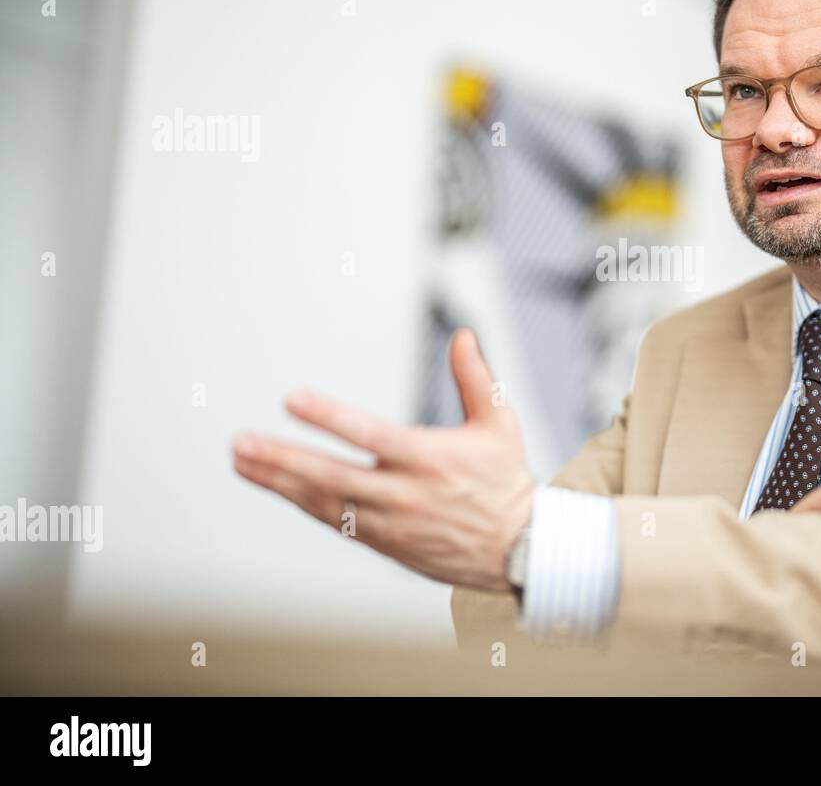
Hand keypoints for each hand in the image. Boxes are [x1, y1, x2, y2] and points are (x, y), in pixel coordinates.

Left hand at [230, 328, 534, 591]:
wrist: (517, 547)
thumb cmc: (506, 479)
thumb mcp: (500, 423)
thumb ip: (476, 378)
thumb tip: (463, 335)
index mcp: (430, 459)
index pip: (370, 435)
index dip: (328, 417)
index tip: (291, 400)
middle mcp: (405, 493)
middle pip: (332, 475)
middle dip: (282, 459)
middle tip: (241, 443)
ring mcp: (390, 522)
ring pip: (324, 501)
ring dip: (279, 482)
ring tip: (241, 461)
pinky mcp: (384, 542)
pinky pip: (334, 521)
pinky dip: (302, 502)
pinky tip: (276, 486)